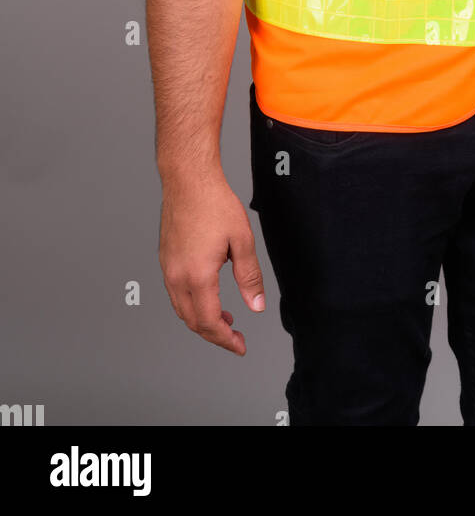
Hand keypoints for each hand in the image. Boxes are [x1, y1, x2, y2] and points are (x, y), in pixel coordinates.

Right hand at [158, 171, 265, 354]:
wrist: (188, 179)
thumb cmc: (215, 204)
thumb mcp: (242, 240)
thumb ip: (249, 277)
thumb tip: (257, 306)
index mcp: (197, 276)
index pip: (208, 323)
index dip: (225, 340)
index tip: (240, 346)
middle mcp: (177, 277)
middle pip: (192, 321)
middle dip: (214, 334)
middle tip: (235, 336)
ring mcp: (167, 268)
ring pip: (181, 309)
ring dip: (201, 320)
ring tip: (224, 319)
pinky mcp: (165, 258)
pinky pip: (175, 293)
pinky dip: (191, 304)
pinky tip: (207, 295)